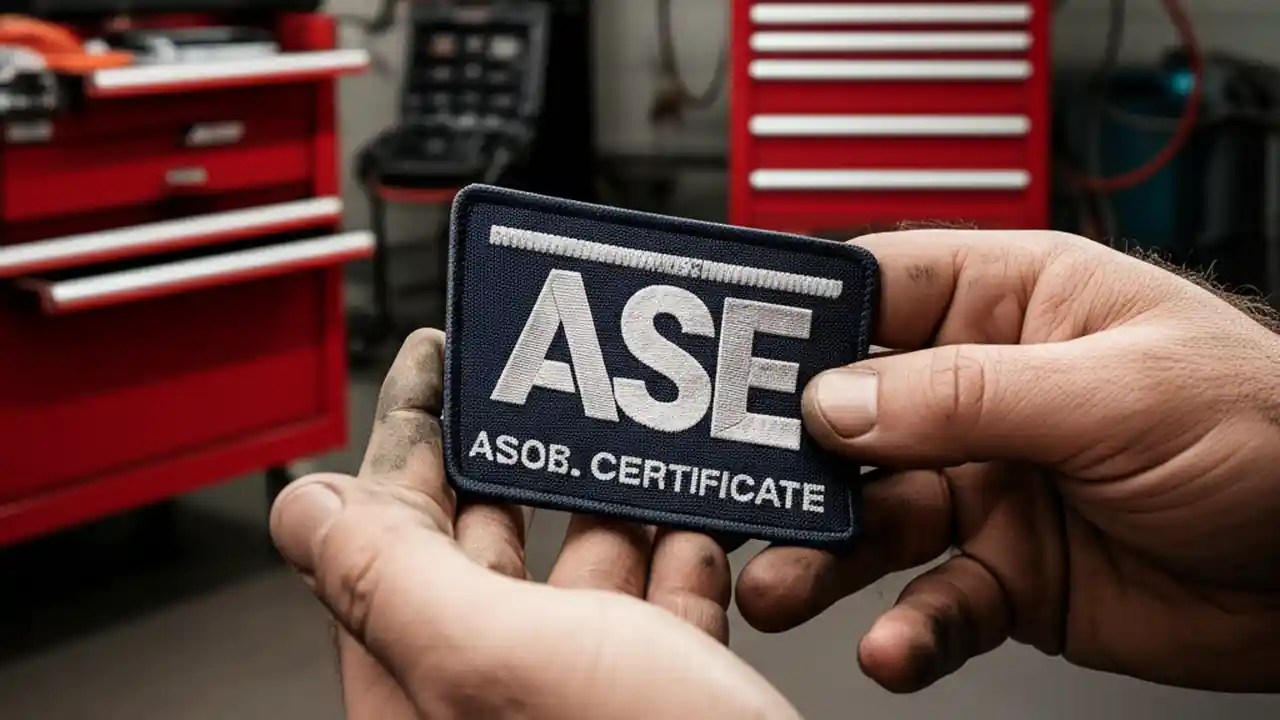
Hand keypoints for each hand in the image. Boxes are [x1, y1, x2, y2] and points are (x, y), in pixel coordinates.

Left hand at [269, 329, 798, 719]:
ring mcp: (582, 695)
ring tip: (652, 439)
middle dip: (530, 452)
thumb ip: (389, 577)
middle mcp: (495, 684)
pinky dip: (685, 558)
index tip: (440, 354)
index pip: (386, 529)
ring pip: (586, 567)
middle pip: (491, 538)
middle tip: (564, 376)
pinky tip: (706, 524)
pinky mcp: (664, 701)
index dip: (408, 432)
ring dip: (621, 500)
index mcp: (425, 673)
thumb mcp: (493, 660)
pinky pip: (663, 607)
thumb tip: (299, 507)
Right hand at [735, 230, 1279, 692]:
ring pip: (875, 519)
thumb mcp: (1114, 391)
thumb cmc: (1270, 429)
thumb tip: (838, 399)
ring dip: (822, 554)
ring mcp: (990, 489)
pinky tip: (892, 645)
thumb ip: (967, 396)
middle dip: (790, 456)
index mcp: (1012, 308)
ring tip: (782, 583)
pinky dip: (907, 629)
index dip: (795, 319)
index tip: (724, 358)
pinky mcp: (1009, 575)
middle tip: (732, 488)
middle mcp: (984, 397)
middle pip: (852, 417)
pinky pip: (936, 603)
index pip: (877, 292)